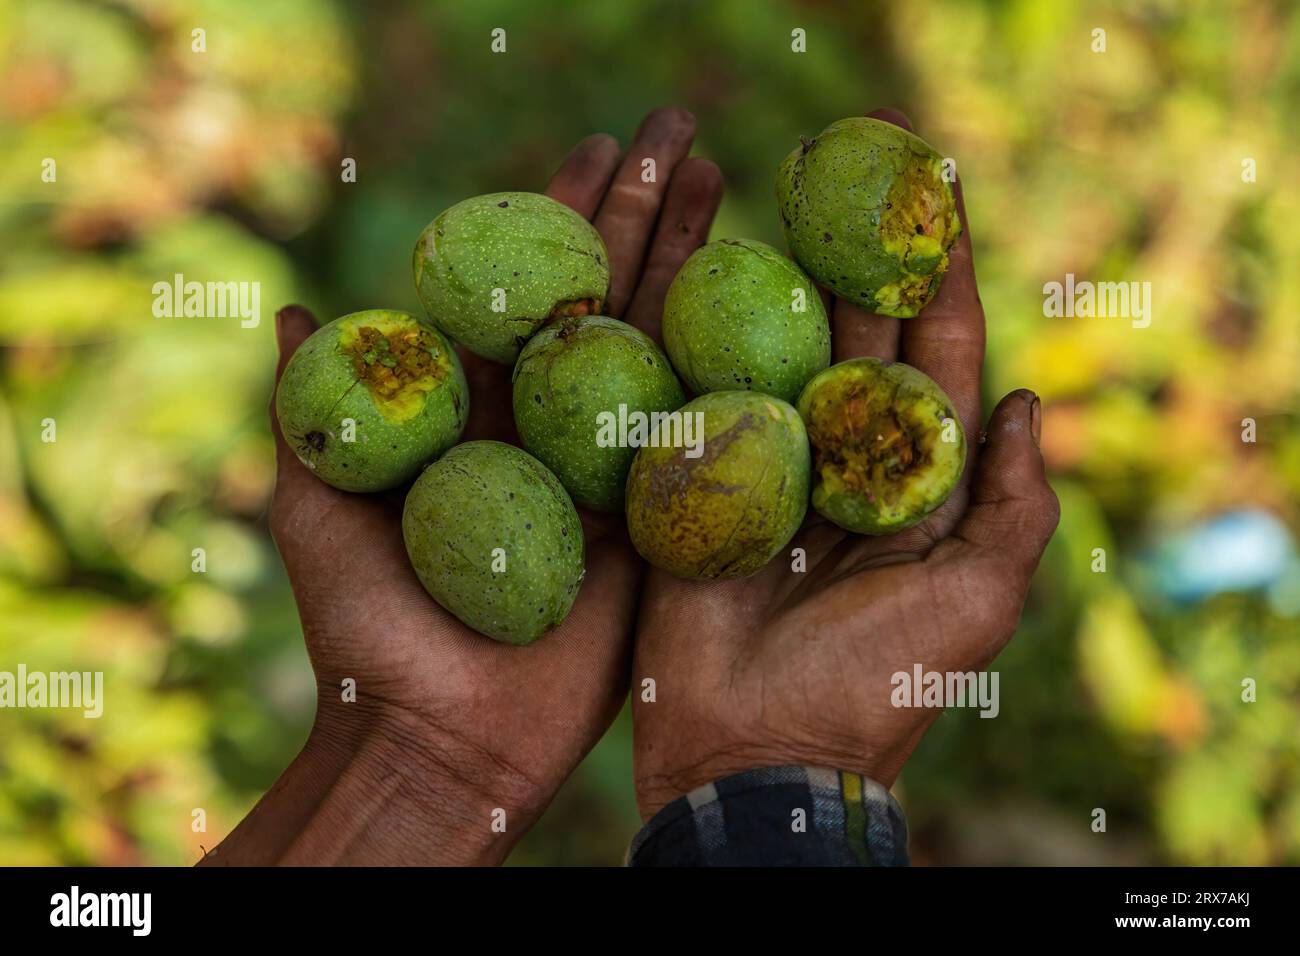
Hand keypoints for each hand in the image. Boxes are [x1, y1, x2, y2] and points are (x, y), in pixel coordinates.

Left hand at [208, 107, 721, 864]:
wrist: (436, 738)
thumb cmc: (364, 631)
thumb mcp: (315, 506)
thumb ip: (314, 411)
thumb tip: (295, 314)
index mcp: (478, 413)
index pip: (531, 290)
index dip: (566, 214)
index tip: (602, 145)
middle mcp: (552, 431)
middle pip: (610, 300)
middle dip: (647, 214)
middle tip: (688, 136)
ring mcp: (612, 473)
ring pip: (663, 347)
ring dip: (699, 262)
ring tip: (730, 180)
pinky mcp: (658, 526)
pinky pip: (700, 438)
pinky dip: (734, 368)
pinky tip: (771, 299)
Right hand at [630, 109, 1059, 819]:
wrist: (754, 748)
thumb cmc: (878, 681)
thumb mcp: (980, 599)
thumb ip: (1013, 503)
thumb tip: (1020, 400)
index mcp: (916, 485)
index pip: (935, 359)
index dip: (942, 280)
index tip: (940, 202)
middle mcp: (844, 465)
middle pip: (856, 339)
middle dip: (860, 255)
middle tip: (855, 165)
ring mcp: (768, 470)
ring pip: (779, 353)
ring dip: (784, 275)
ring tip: (784, 192)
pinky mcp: (700, 482)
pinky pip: (705, 395)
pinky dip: (705, 335)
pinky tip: (702, 267)